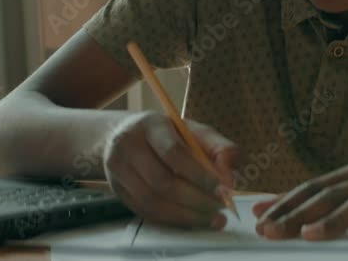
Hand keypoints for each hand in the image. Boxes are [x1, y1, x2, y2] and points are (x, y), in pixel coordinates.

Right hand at [103, 111, 241, 229]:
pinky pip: (146, 213)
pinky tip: (192, 220)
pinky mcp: (117, 191)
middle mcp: (128, 146)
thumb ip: (219, 148)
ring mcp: (118, 170)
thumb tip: (230, 177)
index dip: (200, 175)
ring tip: (211, 217)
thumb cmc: (167, 134)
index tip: (222, 189)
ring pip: (152, 202)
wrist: (123, 135)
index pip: (174, 153)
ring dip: (186, 215)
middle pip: (163, 182)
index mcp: (151, 125)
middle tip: (220, 208)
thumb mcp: (194, 131)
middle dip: (197, 200)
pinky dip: (172, 220)